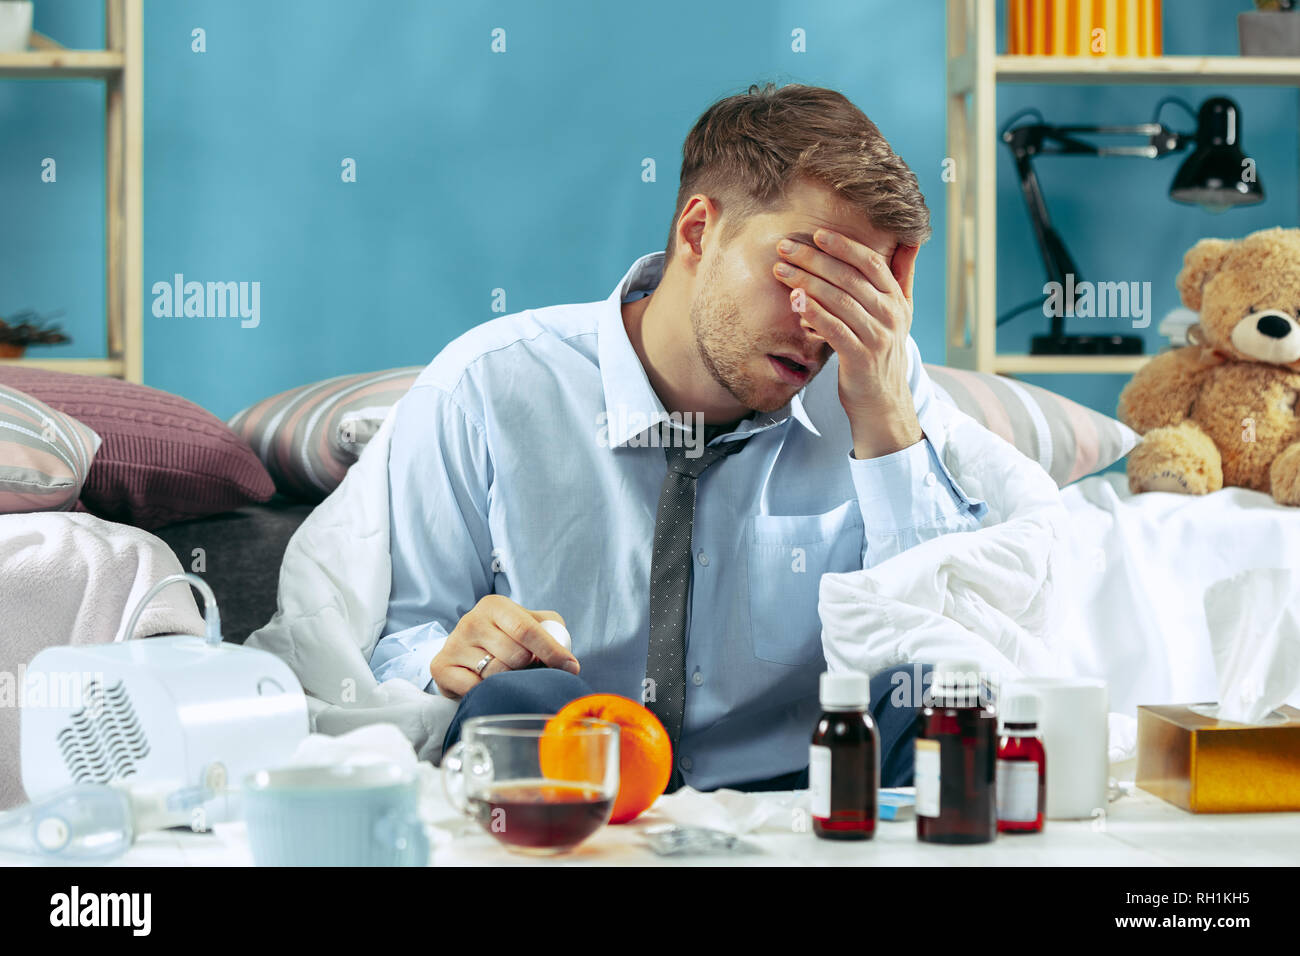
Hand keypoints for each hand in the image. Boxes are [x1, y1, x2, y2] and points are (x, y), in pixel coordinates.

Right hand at [430, 594, 577, 699]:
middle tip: (529, 670)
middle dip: (529, 668)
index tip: (571, 668)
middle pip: (515, 655)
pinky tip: (487, 685)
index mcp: (495, 606)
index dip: (552, 651)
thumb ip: (553, 632)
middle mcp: (471, 621)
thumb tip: (568, 661)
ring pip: (496, 674)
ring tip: (509, 676)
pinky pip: (475, 688)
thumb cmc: (507, 638)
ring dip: (510, 681)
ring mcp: (454, 644)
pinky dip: (487, 691)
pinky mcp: (441, 667)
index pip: (527, 629)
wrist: (466, 652)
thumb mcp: (530, 625)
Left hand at [774, 229, 923, 458]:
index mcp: (896, 300)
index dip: (844, 246)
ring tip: (780, 270)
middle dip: (814, 259)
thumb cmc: (882, 351)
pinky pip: (833, 330)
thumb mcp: (900, 312)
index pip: (871, 263)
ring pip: (838, 301)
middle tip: (785, 248)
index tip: (817, 234)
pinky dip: (813, 313)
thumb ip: (901, 276)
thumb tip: (912, 238)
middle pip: (849, 278)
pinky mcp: (860, 359)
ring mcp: (876, 337)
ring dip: (806, 282)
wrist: (882, 400)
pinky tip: (795, 300)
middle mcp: (890, 315)